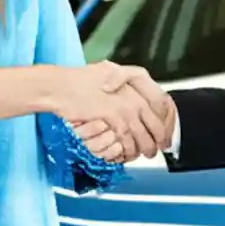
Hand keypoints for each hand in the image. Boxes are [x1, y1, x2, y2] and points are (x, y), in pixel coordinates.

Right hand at [49, 62, 167, 160]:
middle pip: (154, 121)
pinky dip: (129, 149)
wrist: (60, 87)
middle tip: (160, 147)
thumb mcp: (107, 71)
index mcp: (133, 80)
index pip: (159, 102)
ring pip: (142, 133)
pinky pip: (127, 139)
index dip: (164, 118)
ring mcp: (124, 106)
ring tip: (147, 154)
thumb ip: (122, 79)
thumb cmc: (78, 80)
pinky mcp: (113, 117)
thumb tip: (131, 89)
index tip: (164, 127)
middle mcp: (132, 93)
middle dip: (159, 137)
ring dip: (146, 147)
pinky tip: (129, 154)